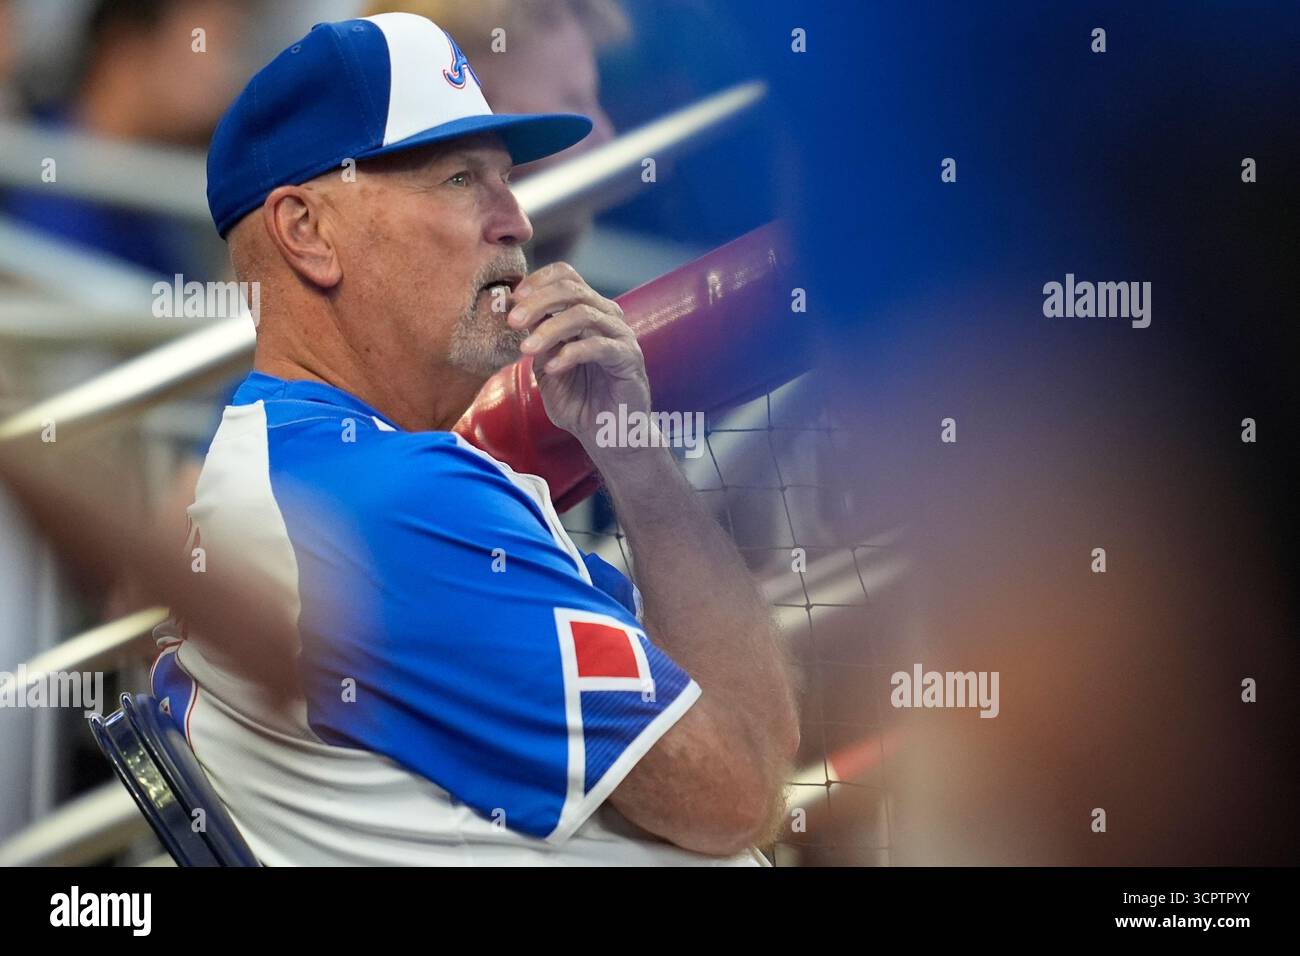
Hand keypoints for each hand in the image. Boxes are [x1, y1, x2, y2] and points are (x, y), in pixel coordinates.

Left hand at [507, 262, 650, 450]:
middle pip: (572, 289)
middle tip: (513, 321)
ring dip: (549, 329)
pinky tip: (552, 368)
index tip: (512, 299)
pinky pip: (598, 346)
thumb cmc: (579, 401)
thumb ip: (536, 340)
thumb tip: (513, 314)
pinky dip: (571, 354)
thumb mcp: (546, 365)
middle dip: (538, 301)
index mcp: (588, 311)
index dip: (538, 281)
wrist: (608, 436)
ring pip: (583, 314)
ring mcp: (620, 335)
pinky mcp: (629, 358)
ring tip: (527, 349)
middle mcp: (607, 316)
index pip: (566, 276)